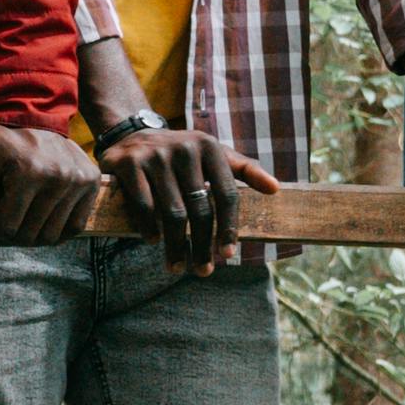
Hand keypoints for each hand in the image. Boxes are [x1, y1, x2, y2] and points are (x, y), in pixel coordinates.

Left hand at [0, 117, 101, 242]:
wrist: (28, 116)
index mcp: (27, 168)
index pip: (6, 226)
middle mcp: (59, 175)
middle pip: (29, 235)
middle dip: (4, 237)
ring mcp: (79, 179)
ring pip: (50, 236)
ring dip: (29, 236)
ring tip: (12, 222)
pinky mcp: (92, 182)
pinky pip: (74, 227)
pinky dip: (54, 230)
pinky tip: (36, 219)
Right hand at [81, 96, 270, 268]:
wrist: (133, 133)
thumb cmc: (182, 154)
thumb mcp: (214, 155)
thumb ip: (245, 170)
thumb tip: (276, 189)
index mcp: (209, 148)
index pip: (226, 194)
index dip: (228, 228)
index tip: (227, 255)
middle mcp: (184, 149)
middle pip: (199, 209)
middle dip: (201, 245)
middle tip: (203, 270)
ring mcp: (155, 156)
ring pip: (171, 213)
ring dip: (175, 245)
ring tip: (177, 266)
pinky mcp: (129, 164)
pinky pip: (143, 206)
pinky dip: (148, 228)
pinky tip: (153, 241)